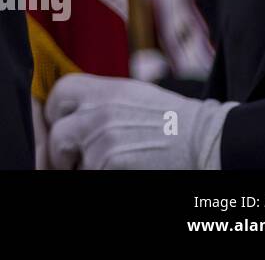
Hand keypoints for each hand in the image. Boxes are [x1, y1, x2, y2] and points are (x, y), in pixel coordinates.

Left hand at [44, 73, 236, 168]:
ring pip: (70, 160)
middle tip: (76, 160)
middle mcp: (98, 112)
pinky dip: (98, 174)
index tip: (61, 127)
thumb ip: (99, 101)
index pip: (58, 96)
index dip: (56, 115)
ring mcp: (102, 139)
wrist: (207, 142)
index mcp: (103, 91)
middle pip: (57, 133)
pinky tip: (121, 170)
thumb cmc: (174, 122)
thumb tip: (69, 114)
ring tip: (106, 164)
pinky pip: (87, 173)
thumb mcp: (132, 96)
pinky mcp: (108, 163)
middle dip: (63, 150)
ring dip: (81, 166)